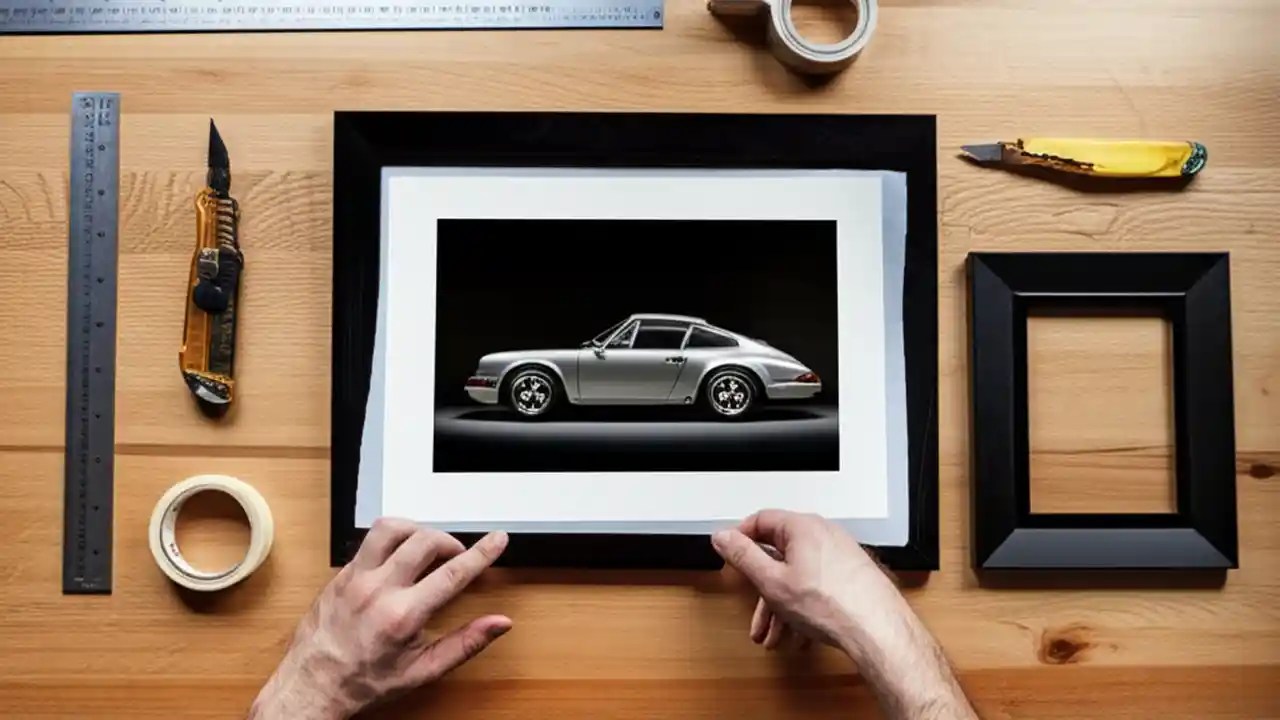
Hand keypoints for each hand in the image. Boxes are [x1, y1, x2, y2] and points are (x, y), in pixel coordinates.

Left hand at [249, 519, 511, 719]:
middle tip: (457, 555)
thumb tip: (498, 624)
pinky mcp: (340, 575)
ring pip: (390, 528)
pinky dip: (391, 542)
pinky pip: (368, 542)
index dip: (481, 553)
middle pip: (424, 541)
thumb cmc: (364, 681)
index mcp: (402, 616)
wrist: (313, 686)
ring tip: (427, 546)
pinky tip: (398, 557)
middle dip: (450, 541)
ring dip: (416, 530)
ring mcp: (354, 578)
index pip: (452, 573)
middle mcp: (377, 590)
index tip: (497, 540)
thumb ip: (466, 643)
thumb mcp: (423, 671)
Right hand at [711, 510, 976, 719]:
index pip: (761, 520)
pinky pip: (817, 585)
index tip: (731, 556)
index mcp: (802, 527)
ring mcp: (840, 554)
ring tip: (776, 636)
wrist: (877, 629)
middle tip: (754, 609)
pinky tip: (800, 635)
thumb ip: (743, 556)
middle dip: (763, 591)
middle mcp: (823, 534)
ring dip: (782, 607)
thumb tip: (723, 537)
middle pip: (780, 555)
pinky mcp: (851, 574)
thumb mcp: (772, 582)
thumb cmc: (832, 604)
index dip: (741, 539)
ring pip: (798, 576)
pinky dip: (803, 607)